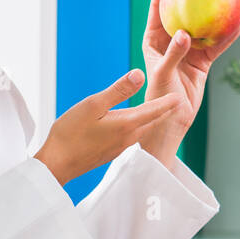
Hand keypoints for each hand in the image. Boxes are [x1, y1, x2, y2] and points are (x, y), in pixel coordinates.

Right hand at [33, 70, 182, 185]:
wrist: (57, 164)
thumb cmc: (71, 133)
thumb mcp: (93, 105)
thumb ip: (118, 90)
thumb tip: (140, 74)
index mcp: (127, 124)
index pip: (155, 109)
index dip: (168, 100)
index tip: (182, 94)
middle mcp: (130, 137)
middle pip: (154, 120)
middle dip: (166, 110)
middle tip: (180, 99)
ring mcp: (122, 146)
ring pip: (144, 128)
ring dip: (155, 118)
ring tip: (164, 108)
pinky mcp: (114, 151)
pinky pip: (134, 135)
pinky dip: (141, 125)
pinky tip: (138, 121)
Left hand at [140, 0, 239, 158]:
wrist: (172, 119)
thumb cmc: (158, 97)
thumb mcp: (162, 73)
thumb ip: (173, 53)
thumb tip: (185, 33)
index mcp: (154, 41)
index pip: (157, 9)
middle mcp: (171, 42)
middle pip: (181, 13)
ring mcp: (188, 52)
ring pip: (202, 28)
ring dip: (212, 14)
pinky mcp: (202, 62)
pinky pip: (216, 45)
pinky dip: (227, 36)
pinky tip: (239, 24)